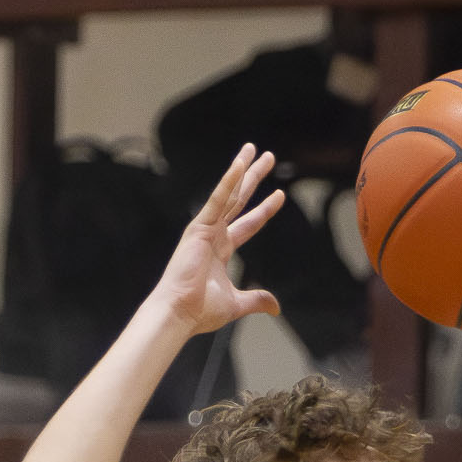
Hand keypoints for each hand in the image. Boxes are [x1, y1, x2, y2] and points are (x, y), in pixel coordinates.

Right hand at [151, 144, 285, 335]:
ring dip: (242, 170)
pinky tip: (239, 164)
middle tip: (267, 157)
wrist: (180, 313)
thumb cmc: (201, 310)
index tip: (280, 195)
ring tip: (253, 149)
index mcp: (221, 249)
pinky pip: (217, 200)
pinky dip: (228, 181)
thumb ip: (258, 299)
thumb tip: (276, 307)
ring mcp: (205, 228)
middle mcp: (213, 234)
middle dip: (254, 178)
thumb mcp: (237, 303)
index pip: (249, 224)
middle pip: (240, 199)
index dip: (265, 209)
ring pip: (230, 193)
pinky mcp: (199, 227)